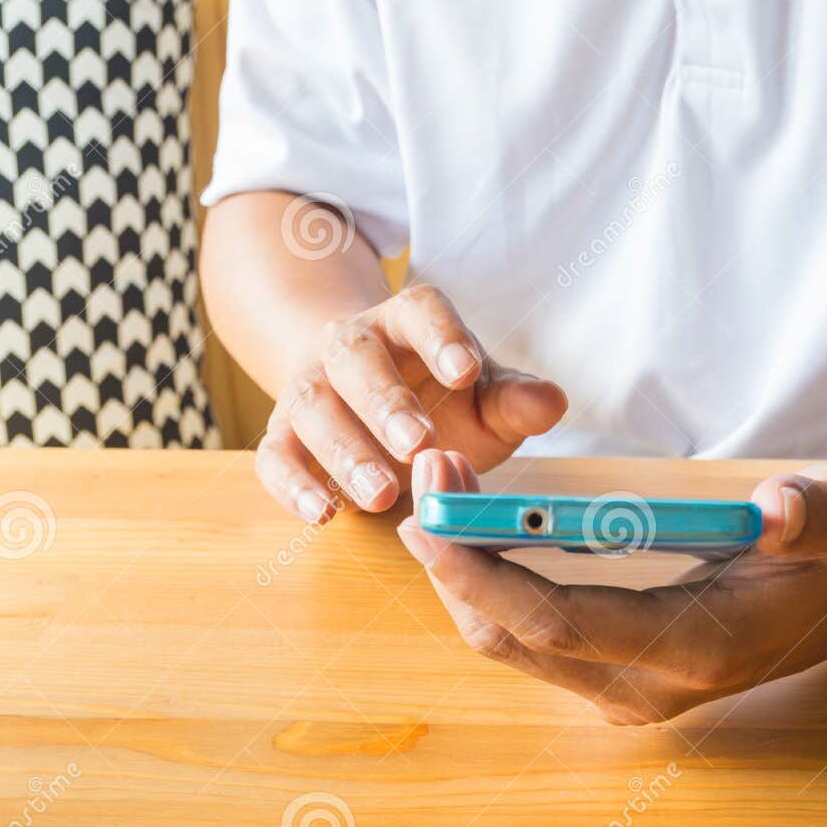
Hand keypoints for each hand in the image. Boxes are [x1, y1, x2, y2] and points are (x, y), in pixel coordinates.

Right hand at [256, 285, 566, 521]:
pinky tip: (323, 513)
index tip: (466, 372)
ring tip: (380, 493)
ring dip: (344, 450)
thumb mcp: (486, 398)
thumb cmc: (443, 398)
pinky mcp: (283, 435)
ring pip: (311, 406)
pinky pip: (274, 455)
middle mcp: (351, 345)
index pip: (421, 312)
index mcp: (408, 322)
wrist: (370, 399)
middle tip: (419, 444)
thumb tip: (552, 402)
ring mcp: (310, 387)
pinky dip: (293, 486)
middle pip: (357, 359)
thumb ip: (516, 401)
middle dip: (386, 402)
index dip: (441, 338)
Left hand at [396, 449, 826, 723]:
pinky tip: (477, 527)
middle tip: (429, 476)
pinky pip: (530, 638)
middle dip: (455, 563)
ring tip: (443, 487)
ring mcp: (630, 688)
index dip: (483, 575)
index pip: (559, 622)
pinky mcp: (618, 673)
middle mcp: (650, 686)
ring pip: (511, 644)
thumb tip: (777, 505)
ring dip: (465, 572)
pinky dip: (491, 584)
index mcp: (696, 650)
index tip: (430, 520)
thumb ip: (813, 513)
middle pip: (513, 639)